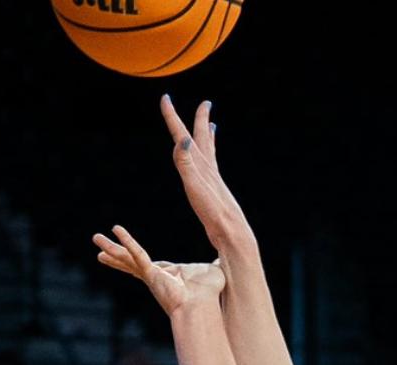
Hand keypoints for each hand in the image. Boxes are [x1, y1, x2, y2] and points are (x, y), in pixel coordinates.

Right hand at [92, 225, 224, 314]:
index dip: (135, 256)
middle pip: (130, 262)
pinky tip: (116, 231)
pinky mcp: (152, 273)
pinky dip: (128, 242)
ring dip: (112, 249)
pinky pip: (138, 255)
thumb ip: (217, 263)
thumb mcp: (213, 270)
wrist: (205, 305)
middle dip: (115, 255)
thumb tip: (230, 258)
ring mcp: (152, 275)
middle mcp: (156, 276)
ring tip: (95, 238)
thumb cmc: (210, 292)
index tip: (125, 252)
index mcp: (167, 275)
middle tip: (98, 248)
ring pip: (128, 259)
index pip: (147, 264)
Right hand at [157, 95, 245, 248]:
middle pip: (204, 138)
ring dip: (209, 137)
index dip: (172, 117)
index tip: (165, 98)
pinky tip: (209, 166)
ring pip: (210, 152)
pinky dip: (209, 160)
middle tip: (206, 103)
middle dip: (200, 119)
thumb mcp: (195, 186)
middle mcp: (209, 169)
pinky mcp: (214, 192)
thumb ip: (186, 164)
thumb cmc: (213, 212)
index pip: (183, 135)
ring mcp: (213, 180)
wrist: (232, 234)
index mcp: (201, 165)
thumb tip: (182, 141)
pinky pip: (211, 169)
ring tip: (212, 126)